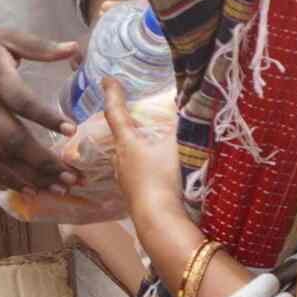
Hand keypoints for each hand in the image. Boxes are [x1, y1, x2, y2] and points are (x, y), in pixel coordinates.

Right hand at [0, 28, 81, 192]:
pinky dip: (9, 180)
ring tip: (60, 189)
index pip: (23, 103)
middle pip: (15, 141)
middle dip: (45, 161)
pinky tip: (30, 190)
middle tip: (73, 176)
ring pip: (4, 159)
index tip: (72, 130)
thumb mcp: (4, 37)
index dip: (47, 118)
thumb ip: (39, 46)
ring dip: (33, 176)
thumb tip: (74, 48)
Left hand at [103, 75, 185, 227]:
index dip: (112, 93)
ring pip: (125, 154)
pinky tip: (151, 167)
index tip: (107, 79)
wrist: (157, 217)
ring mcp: (122, 176)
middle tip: (130, 111)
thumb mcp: (176, 145)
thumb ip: (181, 125)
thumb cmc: (163, 177)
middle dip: (124, 121)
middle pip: (118, 133)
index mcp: (127, 141)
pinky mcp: (130, 192)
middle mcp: (119, 157)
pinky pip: (132, 169)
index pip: (115, 112)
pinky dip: (140, 162)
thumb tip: (189, 105)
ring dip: (133, 145)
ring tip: (145, 141)